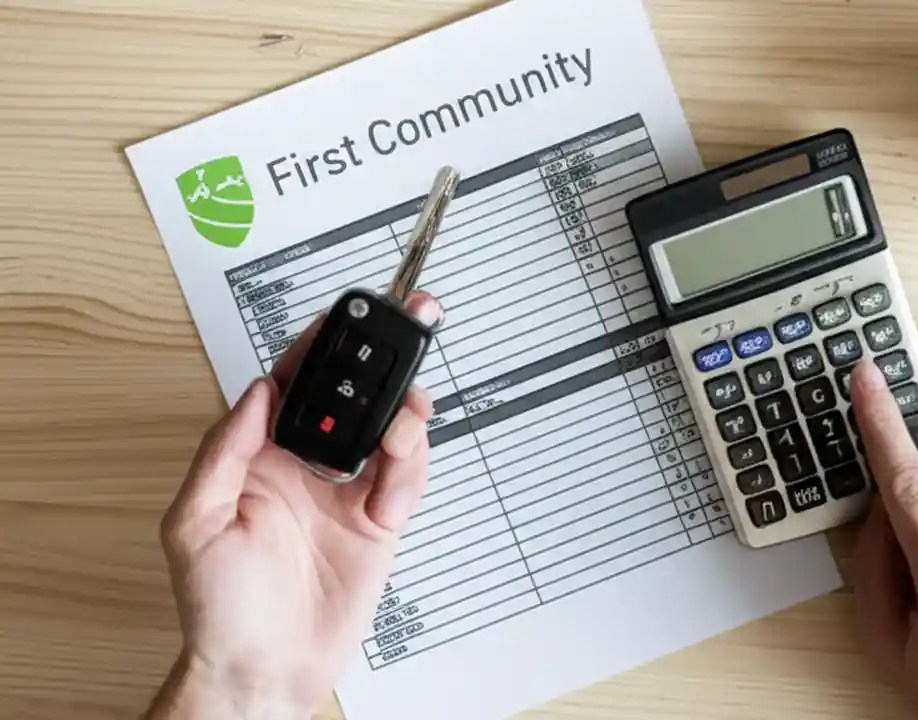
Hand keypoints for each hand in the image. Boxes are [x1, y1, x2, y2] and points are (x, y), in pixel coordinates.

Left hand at [147, 293, 441, 719]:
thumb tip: (256, 390)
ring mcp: (347, 494)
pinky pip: (408, 480)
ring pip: (390, 432)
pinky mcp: (380, 524)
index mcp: (259, 458)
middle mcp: (307, 468)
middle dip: (382, 364)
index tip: (343, 316)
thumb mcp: (194, 522)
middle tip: (408, 330)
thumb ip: (224, 449)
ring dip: (403, 415)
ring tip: (404, 418)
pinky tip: (394, 484)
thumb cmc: (219, 609)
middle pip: (352, 400)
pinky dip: (411, 471)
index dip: (320, 347)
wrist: (265, 670)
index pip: (294, 386)